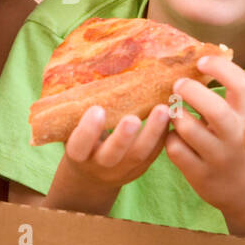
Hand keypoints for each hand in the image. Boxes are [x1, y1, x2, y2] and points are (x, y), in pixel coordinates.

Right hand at [56, 103, 171, 195]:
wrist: (92, 173)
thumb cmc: (81, 138)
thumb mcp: (73, 128)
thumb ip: (79, 110)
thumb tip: (91, 70)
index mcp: (78, 154)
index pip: (79, 146)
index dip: (88, 130)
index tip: (97, 109)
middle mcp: (99, 165)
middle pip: (112, 156)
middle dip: (123, 137)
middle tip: (133, 118)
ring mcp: (121, 170)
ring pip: (139, 155)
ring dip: (152, 132)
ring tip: (163, 109)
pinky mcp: (140, 168)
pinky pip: (153, 153)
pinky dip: (162, 134)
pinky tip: (171, 113)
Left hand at [165, 56, 244, 234]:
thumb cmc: (236, 146)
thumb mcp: (239, 121)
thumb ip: (224, 99)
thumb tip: (198, 62)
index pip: (241, 85)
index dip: (221, 68)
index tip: (202, 62)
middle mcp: (235, 136)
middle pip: (213, 108)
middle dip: (190, 91)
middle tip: (178, 86)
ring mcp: (218, 157)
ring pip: (187, 128)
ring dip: (174, 116)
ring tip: (175, 113)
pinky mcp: (201, 175)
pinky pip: (174, 148)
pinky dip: (169, 139)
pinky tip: (174, 138)